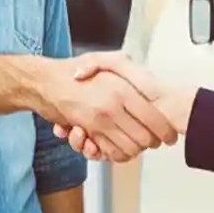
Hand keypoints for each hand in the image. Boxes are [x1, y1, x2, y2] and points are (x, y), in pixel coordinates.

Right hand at [53, 65, 197, 161]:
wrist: (44, 83)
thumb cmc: (74, 71)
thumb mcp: (106, 59)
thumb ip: (130, 67)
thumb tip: (149, 85)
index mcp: (122, 89)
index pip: (154, 118)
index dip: (166, 131)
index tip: (169, 135)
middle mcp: (112, 107)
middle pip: (145, 138)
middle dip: (152, 143)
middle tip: (155, 141)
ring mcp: (99, 122)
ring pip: (129, 148)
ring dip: (135, 150)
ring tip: (138, 143)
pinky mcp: (87, 133)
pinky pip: (110, 152)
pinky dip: (117, 154)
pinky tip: (118, 145)